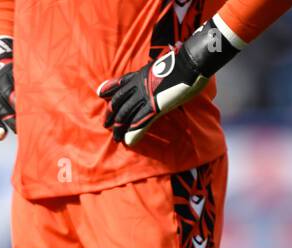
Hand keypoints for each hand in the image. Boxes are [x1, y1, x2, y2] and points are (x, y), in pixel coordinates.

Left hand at [97, 18, 239, 146]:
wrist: (191, 61)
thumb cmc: (185, 62)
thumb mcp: (165, 65)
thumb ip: (159, 74)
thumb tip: (163, 78)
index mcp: (142, 74)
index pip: (121, 83)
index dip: (109, 88)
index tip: (99, 93)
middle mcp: (139, 85)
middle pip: (119, 101)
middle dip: (111, 114)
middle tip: (105, 124)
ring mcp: (145, 96)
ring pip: (126, 114)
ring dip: (119, 128)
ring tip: (115, 138)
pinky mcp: (155, 106)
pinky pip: (140, 122)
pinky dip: (133, 133)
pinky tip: (129, 142)